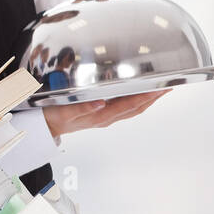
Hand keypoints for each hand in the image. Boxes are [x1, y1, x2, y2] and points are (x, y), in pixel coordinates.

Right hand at [42, 89, 169, 137]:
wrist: (45, 126)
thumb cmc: (52, 117)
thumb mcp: (63, 111)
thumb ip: (81, 107)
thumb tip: (100, 102)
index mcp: (99, 115)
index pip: (129, 105)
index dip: (147, 96)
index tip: (161, 88)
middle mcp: (105, 117)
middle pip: (136, 108)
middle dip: (153, 98)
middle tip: (168, 86)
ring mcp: (104, 117)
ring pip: (132, 109)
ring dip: (148, 100)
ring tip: (159, 89)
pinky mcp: (101, 114)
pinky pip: (124, 108)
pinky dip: (136, 101)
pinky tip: (138, 94)